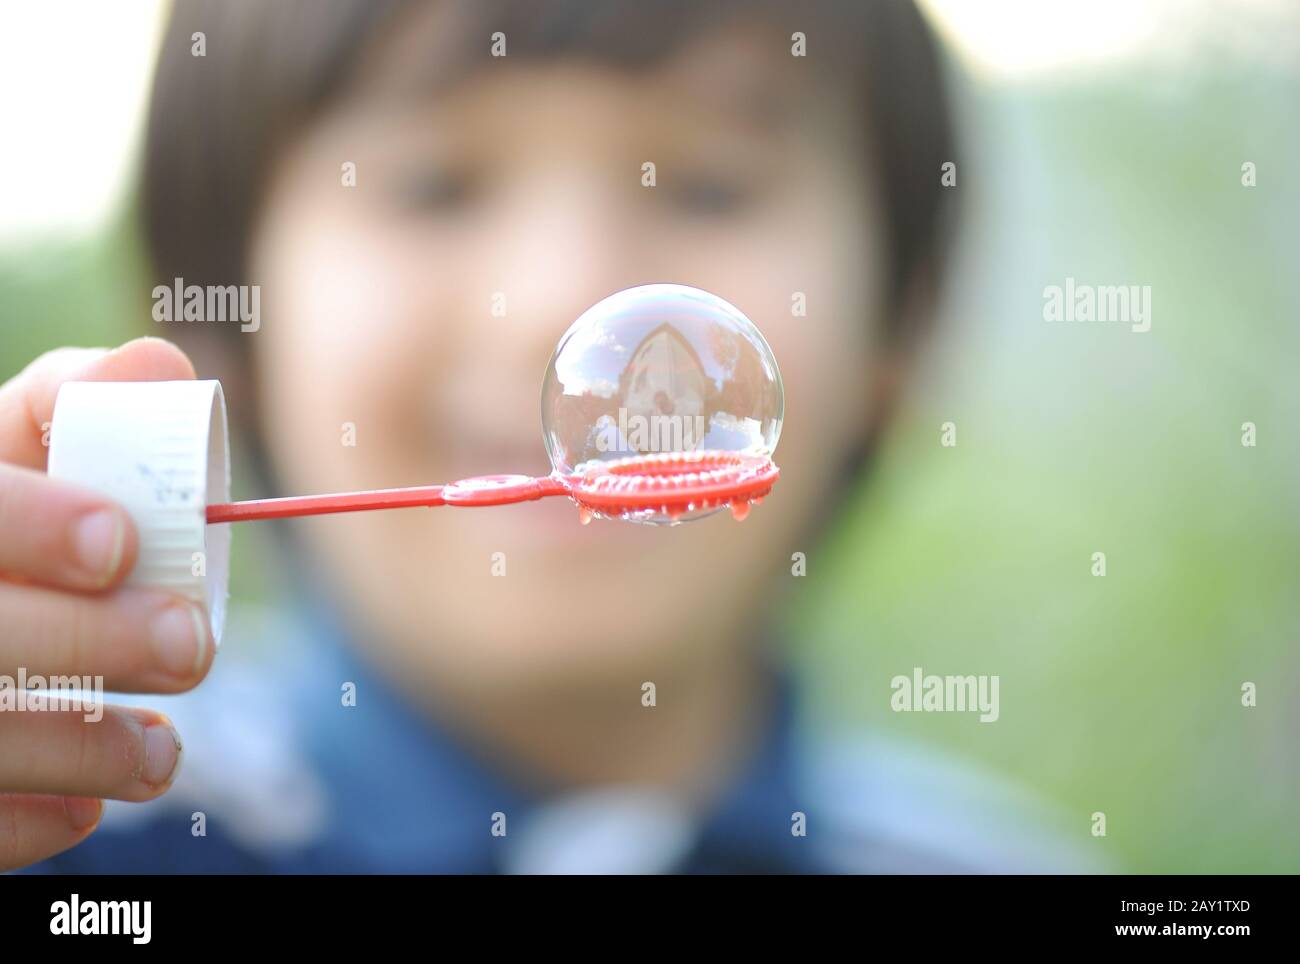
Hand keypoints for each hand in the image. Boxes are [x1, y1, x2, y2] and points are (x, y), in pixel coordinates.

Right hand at [0, 337, 213, 869]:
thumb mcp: (10, 457)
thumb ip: (73, 411)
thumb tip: (160, 364)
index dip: (30, 522)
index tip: (123, 540)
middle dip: (88, 641)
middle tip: (194, 646)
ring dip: (78, 748)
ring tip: (160, 749)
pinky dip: (29, 821)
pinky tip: (84, 806)